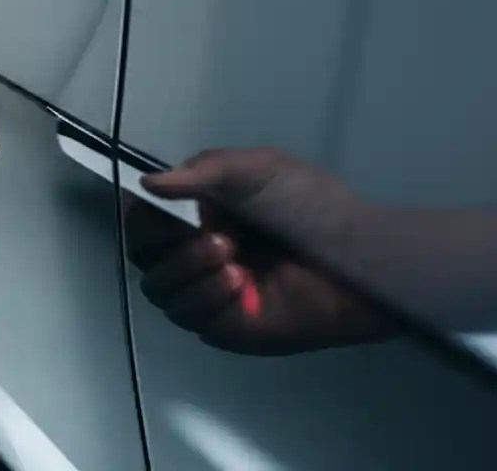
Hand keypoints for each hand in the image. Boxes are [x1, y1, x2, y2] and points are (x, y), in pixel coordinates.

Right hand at [133, 148, 390, 354]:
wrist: (356, 254)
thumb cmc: (310, 206)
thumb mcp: (257, 169)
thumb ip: (202, 171)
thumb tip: (147, 183)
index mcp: (201, 217)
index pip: (145, 222)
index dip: (140, 216)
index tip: (152, 204)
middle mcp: (199, 256)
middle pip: (144, 258)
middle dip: (162, 242)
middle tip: (204, 231)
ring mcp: (211, 294)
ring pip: (160, 289)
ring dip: (186, 268)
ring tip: (230, 253)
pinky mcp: (227, 327)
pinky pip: (190, 316)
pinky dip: (205, 296)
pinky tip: (237, 281)